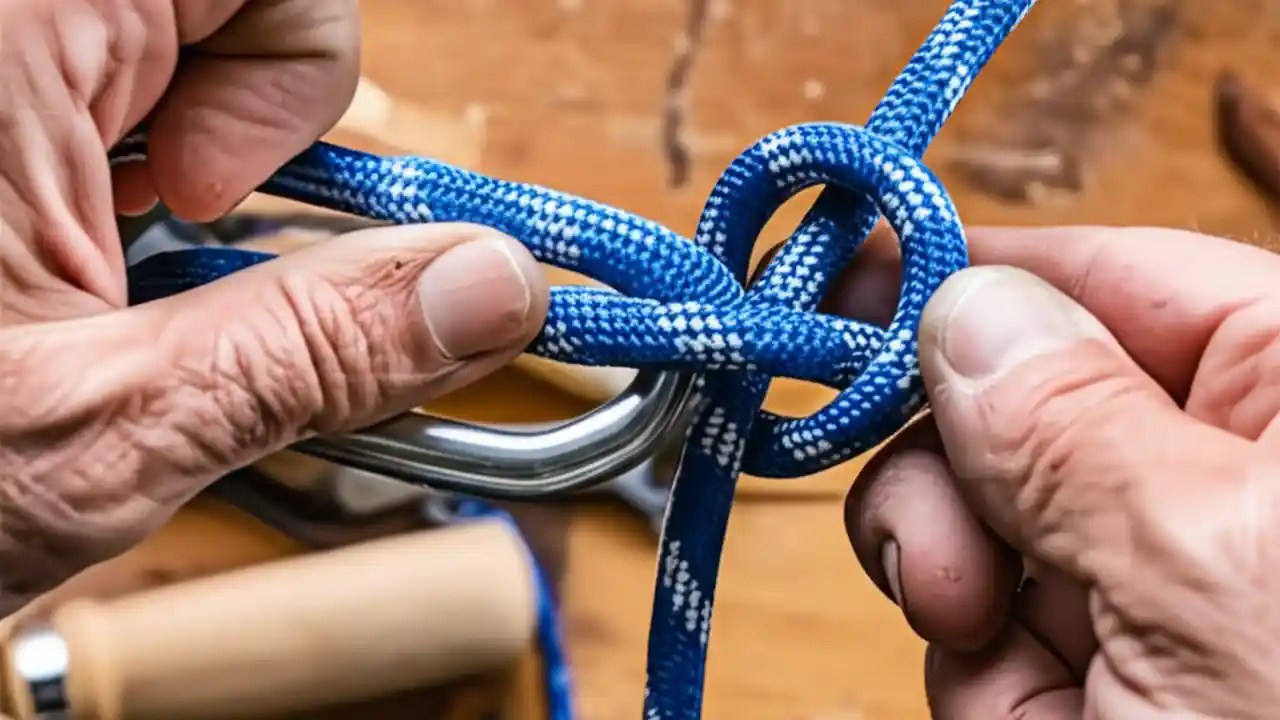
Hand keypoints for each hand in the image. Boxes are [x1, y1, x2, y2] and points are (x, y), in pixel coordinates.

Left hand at [0, 1, 547, 612]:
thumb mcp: (96, 431)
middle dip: (233, 118)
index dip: (291, 62)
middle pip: (222, 1)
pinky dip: (116, 175)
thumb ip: (316, 351)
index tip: (211, 198)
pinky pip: (101, 96)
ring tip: (78, 268)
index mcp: (1, 37)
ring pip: (168, 48)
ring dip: (171, 160)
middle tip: (151, 239)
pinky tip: (44, 257)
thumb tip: (494, 289)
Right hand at [839, 226, 1279, 717]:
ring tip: (974, 630)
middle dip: (950, 467)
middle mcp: (1217, 486)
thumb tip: (961, 304)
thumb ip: (1072, 424)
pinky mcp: (1103, 683)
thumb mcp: (1206, 566)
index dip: (978, 272)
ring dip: (948, 575)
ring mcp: (1156, 591)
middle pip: (1021, 407)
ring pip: (979, 526)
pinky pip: (986, 638)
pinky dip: (980, 675)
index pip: (1119, 280)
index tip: (846, 274)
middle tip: (930, 531)